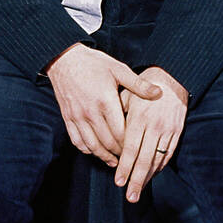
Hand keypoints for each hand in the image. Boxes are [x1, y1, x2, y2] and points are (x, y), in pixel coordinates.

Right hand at [45, 44, 161, 165]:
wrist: (64, 60)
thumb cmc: (94, 63)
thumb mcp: (118, 69)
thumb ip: (138, 84)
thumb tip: (158, 93)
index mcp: (106, 101)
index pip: (120, 132)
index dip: (129, 145)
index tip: (139, 149)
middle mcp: (91, 112)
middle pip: (107, 142)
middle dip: (119, 154)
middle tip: (129, 160)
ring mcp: (77, 117)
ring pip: (92, 145)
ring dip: (104, 156)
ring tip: (115, 162)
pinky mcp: (68, 118)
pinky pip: (77, 141)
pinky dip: (87, 150)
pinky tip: (95, 152)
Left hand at [114, 66, 187, 202]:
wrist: (172, 79)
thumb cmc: (144, 88)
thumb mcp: (127, 95)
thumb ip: (117, 114)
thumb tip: (106, 134)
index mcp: (139, 117)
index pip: (131, 148)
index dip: (125, 166)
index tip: (118, 181)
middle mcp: (154, 126)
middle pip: (145, 159)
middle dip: (136, 180)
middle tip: (130, 196)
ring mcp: (168, 130)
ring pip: (158, 159)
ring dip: (148, 177)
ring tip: (139, 191)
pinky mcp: (177, 132)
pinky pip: (169, 154)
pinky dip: (160, 167)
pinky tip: (152, 176)